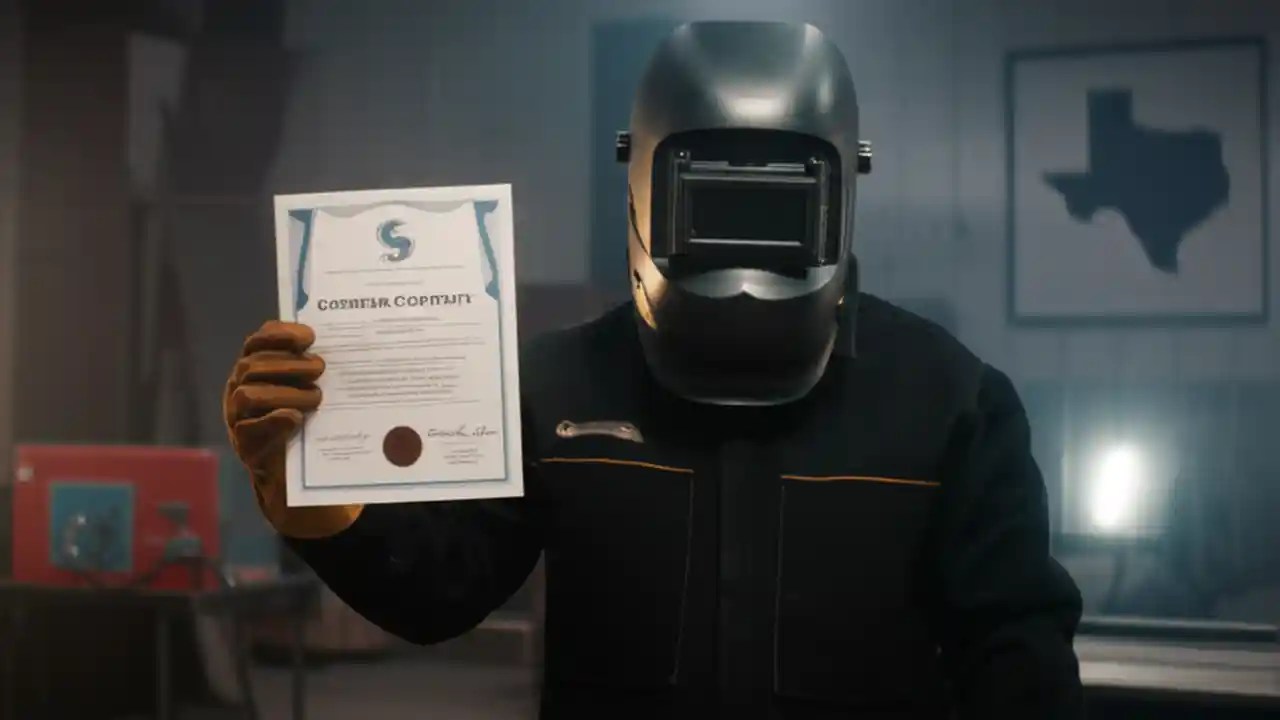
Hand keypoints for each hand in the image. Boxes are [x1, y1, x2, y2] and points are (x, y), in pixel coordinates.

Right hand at [222, 321, 361, 537]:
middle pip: (252, 366)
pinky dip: (274, 421)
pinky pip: (250, 430)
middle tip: (320, 368)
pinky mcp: (244, 445)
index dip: (280, 334)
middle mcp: (239, 389)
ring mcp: (237, 418)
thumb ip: (313, 369)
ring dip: (285, 393)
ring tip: (316, 397)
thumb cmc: (306, 422)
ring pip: (248, 395)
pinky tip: (296, 418)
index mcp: (254, 369)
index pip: (257, 341)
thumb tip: (341, 346)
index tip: (310, 336)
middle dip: (288, 364)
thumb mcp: (309, 390)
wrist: (295, 472)